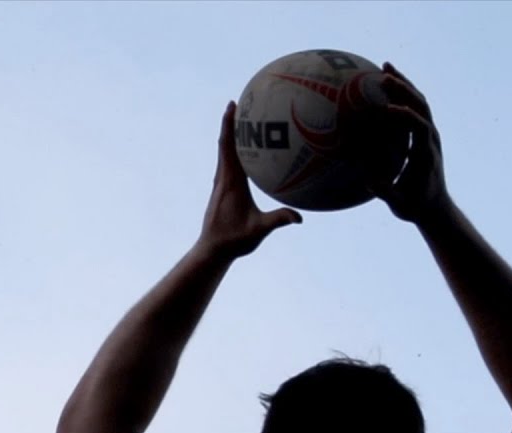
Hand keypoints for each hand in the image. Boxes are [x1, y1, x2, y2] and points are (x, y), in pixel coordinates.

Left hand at [199, 101, 302, 257]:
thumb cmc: (234, 240)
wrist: (213, 250)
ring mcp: (220, 184)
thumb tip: (298, 218)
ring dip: (229, 136)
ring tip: (239, 120)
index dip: (229, 126)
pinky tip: (241, 151)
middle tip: (236, 103)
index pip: (228, 147)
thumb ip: (277, 221)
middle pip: (224, 144)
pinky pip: (225, 164)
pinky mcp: (221, 191)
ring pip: (223, 154)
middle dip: (230, 123)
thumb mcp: (258, 230)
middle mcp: (222, 179)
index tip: (232, 105)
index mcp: (230, 182)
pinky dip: (231, 151)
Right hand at [370, 63, 451, 223]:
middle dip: (404, 88)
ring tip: (384, 68)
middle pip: (422, 105)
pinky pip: (413, 108)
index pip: (420, 127)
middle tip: (383, 75)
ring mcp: (428, 134)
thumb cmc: (415, 206)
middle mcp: (431, 139)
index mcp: (426, 154)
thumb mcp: (400, 205)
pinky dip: (401, 94)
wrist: (435, 205)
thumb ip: (386, 192)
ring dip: (403, 84)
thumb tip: (367, 178)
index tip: (387, 108)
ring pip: (419, 102)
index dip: (406, 116)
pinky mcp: (423, 134)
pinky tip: (384, 86)